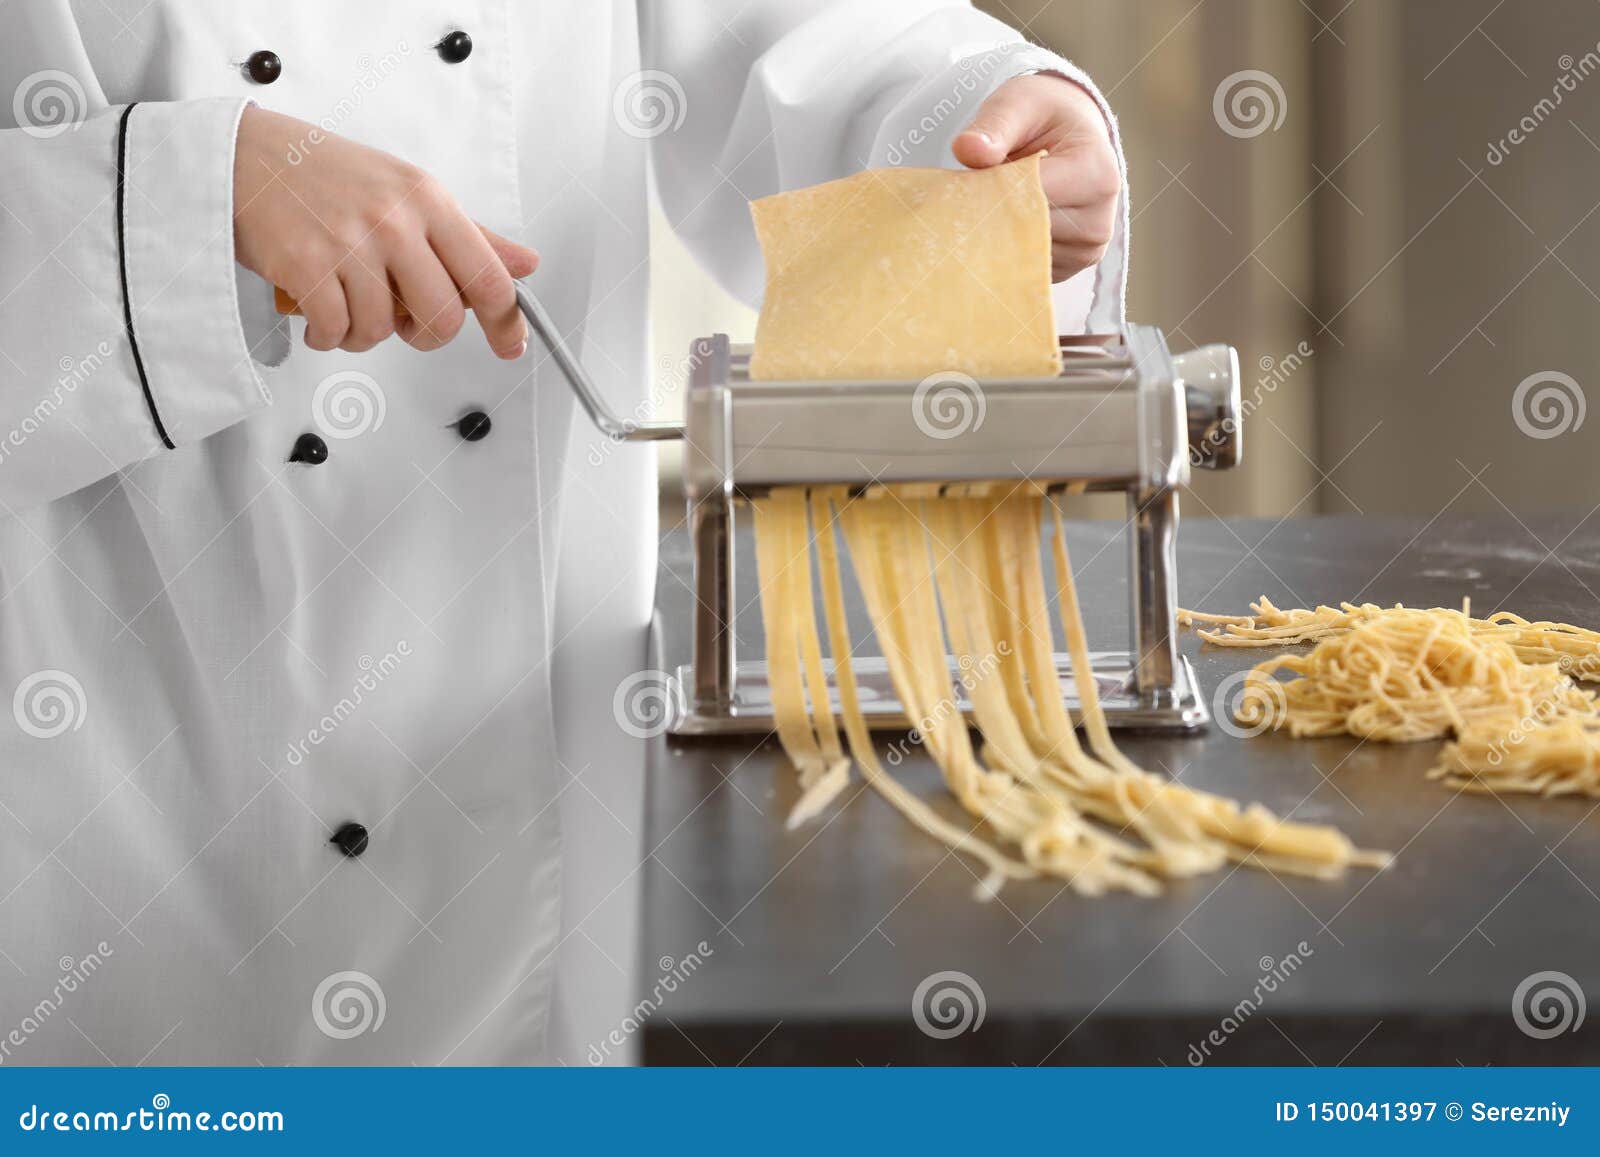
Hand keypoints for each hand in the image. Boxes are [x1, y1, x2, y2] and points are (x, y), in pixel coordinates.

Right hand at [232, 107, 537, 357]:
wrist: (244, 154)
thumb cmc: (327, 175)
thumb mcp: (406, 191)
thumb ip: (468, 235)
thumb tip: (526, 265)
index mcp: (428, 199)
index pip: (489, 276)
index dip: (505, 321)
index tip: (510, 345)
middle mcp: (395, 220)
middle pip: (443, 318)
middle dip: (425, 334)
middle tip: (403, 320)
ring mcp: (350, 243)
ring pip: (384, 331)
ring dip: (365, 333)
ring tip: (346, 303)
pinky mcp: (305, 266)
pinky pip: (337, 332)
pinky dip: (328, 336)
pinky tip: (319, 315)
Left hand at [953, 74, 1119, 282]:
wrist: (1069, 135)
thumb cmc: (1043, 116)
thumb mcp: (1018, 103)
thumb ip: (994, 125)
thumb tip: (967, 148)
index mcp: (1096, 175)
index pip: (1029, 198)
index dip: (988, 192)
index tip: (961, 184)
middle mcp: (1098, 221)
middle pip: (1024, 231)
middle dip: (987, 216)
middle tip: (962, 197)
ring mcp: (1085, 252)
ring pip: (1019, 254)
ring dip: (993, 237)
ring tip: (988, 205)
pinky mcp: (1067, 269)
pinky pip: (1022, 267)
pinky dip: (1003, 252)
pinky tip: (998, 226)